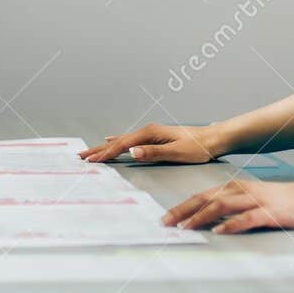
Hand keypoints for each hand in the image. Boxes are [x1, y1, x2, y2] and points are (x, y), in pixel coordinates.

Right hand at [78, 122, 227, 163]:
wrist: (213, 139)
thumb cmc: (198, 148)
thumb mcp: (177, 152)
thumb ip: (154, 152)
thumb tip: (132, 151)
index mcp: (150, 133)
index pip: (123, 145)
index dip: (106, 153)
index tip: (91, 161)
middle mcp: (148, 131)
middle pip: (118, 142)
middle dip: (99, 150)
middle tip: (80, 156)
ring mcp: (150, 133)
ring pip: (122, 141)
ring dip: (105, 148)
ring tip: (90, 152)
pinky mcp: (154, 138)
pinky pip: (129, 141)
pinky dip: (117, 144)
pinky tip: (112, 142)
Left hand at [161, 176, 293, 232]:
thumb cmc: (284, 202)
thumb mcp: (255, 201)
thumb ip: (234, 209)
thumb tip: (211, 222)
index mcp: (237, 188)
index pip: (203, 196)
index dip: (182, 206)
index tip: (166, 218)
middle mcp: (243, 191)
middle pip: (206, 198)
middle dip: (183, 211)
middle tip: (165, 223)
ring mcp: (256, 201)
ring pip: (222, 205)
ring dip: (201, 216)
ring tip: (185, 227)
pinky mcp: (270, 212)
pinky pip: (247, 218)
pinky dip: (231, 224)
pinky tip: (219, 231)